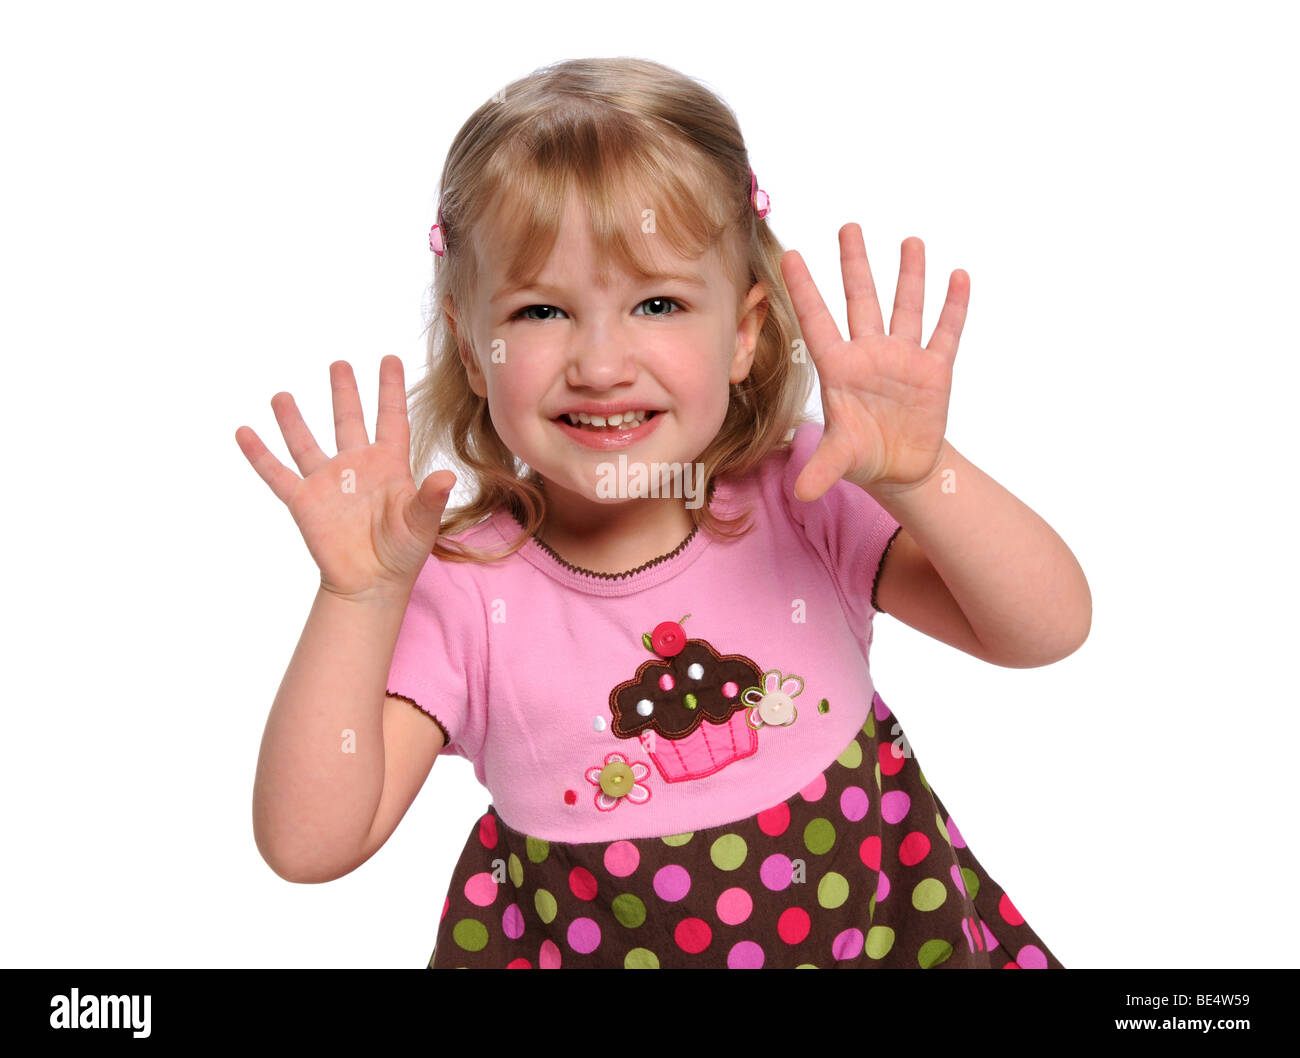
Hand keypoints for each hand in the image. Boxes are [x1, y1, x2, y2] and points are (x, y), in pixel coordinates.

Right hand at [235, 356, 456, 600]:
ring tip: (281, 395)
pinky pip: (277, 473)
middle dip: (345, 392)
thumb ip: (430, 498)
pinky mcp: (304, 501)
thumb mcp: (421, 524)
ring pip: (307, 442)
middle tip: (339, 363)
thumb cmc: (402, 553)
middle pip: (349, 420)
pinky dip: (260, 454)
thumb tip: (446, 476)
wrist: (372, 584)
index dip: (391, 388)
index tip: (390, 358)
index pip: (392, 418)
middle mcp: (357, 466)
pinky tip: (244, 432)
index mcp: (389, 465)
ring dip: (293, 419)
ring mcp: (328, 482)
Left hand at [780, 227, 967, 502]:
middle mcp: (870, 355)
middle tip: (848, 226)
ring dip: (909, 275)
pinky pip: (945, 333)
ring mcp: (903, 359)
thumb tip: (802, 493)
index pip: (817, 321)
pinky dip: (953, 307)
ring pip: (905, 307)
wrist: (901, 468)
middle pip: (861, 301)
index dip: (805, 290)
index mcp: (839, 369)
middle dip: (855, 265)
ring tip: (910, 240)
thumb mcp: (841, 460)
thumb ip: (823, 468)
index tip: (790, 255)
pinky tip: (957, 277)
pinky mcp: (935, 370)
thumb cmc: (862, 457)